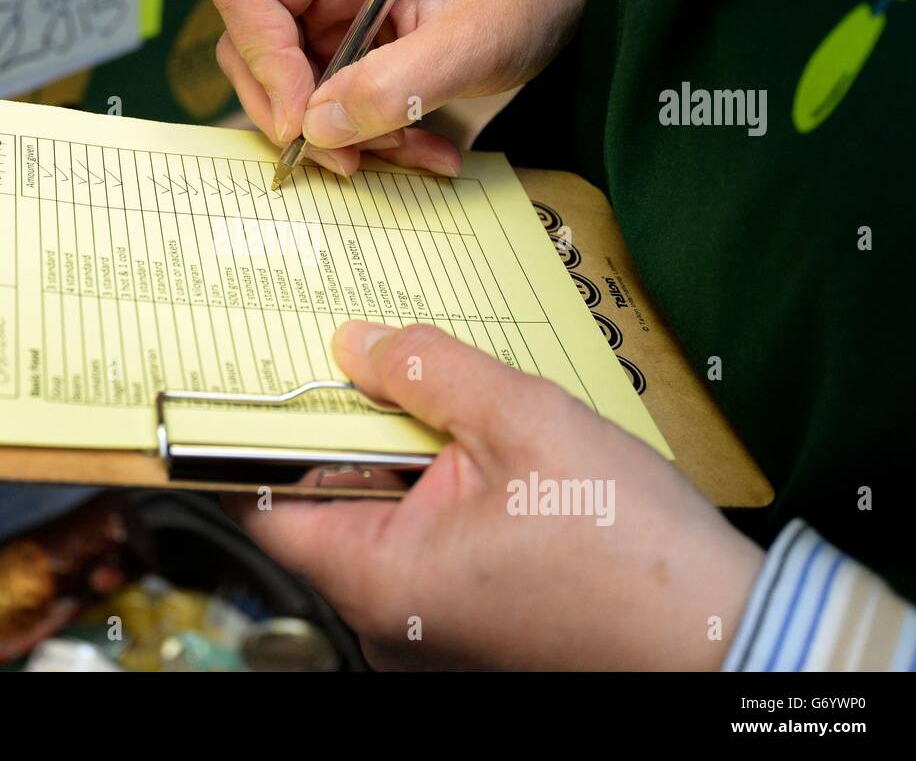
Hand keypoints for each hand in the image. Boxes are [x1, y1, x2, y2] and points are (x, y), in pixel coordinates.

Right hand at [209, 0, 589, 176]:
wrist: (554, 2)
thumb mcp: (472, 42)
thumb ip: (395, 84)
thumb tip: (318, 129)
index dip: (262, 58)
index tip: (302, 119)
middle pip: (250, 48)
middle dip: (293, 113)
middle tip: (344, 156)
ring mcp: (330, 20)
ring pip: (286, 91)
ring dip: (336, 137)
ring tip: (403, 150)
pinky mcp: (345, 58)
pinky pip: (327, 110)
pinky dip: (365, 141)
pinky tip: (418, 150)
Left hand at [226, 321, 765, 669]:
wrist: (723, 634)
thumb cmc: (630, 550)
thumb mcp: (524, 423)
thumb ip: (425, 372)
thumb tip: (355, 343)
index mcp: (375, 579)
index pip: (266, 503)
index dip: (255, 436)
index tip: (262, 379)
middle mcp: (385, 621)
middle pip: (327, 506)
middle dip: (349, 431)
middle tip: (370, 364)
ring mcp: (424, 633)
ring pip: (381, 524)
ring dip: (401, 460)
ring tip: (441, 405)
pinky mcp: (463, 628)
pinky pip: (422, 550)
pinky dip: (436, 498)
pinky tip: (481, 459)